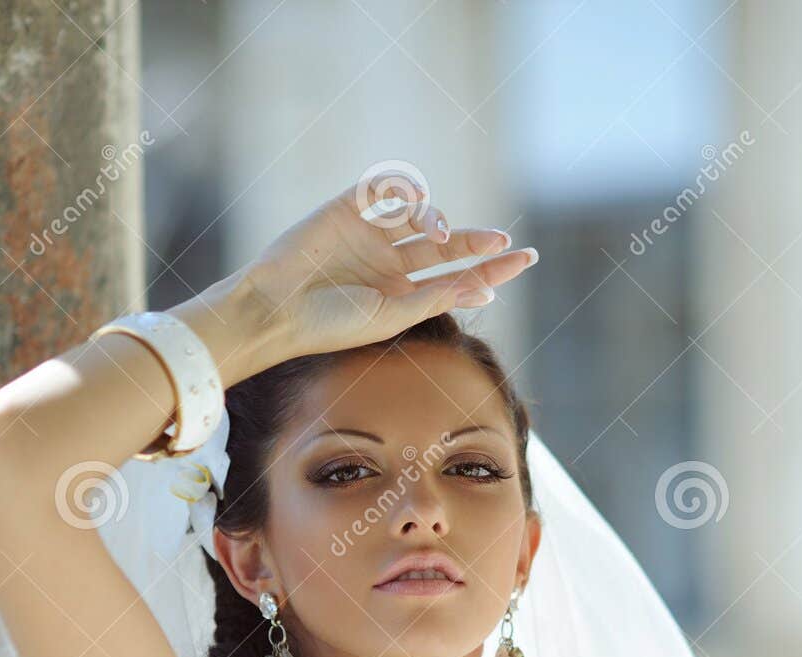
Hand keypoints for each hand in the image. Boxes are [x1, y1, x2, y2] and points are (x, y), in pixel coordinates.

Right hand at [225, 169, 537, 372]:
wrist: (276, 307)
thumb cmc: (331, 324)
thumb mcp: (391, 315)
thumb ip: (435, 298)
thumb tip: (483, 287)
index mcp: (404, 296)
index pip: (458, 278)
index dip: (492, 269)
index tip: (525, 259)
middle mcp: (392, 264)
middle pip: (449, 247)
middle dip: (479, 243)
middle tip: (505, 242)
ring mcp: (372, 234)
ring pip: (422, 214)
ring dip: (437, 219)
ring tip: (438, 234)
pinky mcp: (350, 207)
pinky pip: (389, 187)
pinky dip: (407, 191)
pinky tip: (415, 209)